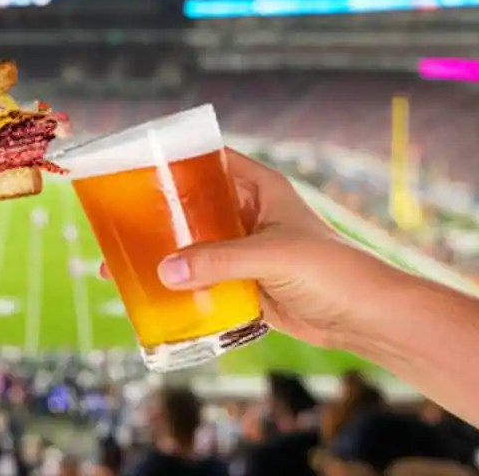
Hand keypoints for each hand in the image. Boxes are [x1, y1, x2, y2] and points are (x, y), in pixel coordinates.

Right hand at [110, 149, 411, 349]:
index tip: (134, 165)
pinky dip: (178, 287)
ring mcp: (246, 251)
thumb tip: (164, 270)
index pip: (211, 160)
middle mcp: (249, 215)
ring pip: (193, 246)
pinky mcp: (246, 285)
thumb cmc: (332, 270)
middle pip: (192, 206)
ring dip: (161, 254)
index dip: (175, 159)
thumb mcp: (271, 256)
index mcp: (260, 189)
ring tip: (117, 263)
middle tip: (113, 221)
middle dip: (155, 215)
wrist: (365, 318)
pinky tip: (149, 294)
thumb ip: (219, 260)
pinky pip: (203, 281)